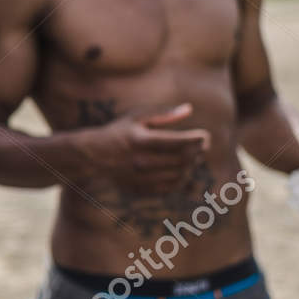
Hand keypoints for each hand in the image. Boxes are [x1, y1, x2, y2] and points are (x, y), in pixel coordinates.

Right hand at [79, 102, 210, 194]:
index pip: (179, 141)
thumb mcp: (136, 116)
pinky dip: (182, 179)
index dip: (197, 139)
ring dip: (191, 165)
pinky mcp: (142, 189)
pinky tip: (182, 169)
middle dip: (197, 151)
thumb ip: (163, 113)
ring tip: (193, 156)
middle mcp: (141, 161)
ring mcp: (141, 178)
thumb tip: (189, 109)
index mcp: (141, 140)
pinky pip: (171, 187)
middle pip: (182, 159)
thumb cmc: (119, 131)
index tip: (204, 135)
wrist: (94, 156)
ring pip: (179, 174)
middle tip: (201, 145)